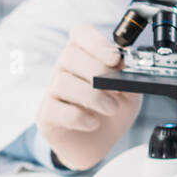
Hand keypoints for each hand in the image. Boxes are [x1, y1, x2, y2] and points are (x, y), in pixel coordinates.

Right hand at [35, 24, 141, 170]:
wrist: (99, 143)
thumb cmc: (111, 110)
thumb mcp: (130, 94)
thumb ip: (131, 81)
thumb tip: (130, 73)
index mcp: (86, 55)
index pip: (81, 34)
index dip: (96, 42)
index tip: (115, 58)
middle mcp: (65, 68)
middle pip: (70, 55)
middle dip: (97, 71)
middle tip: (117, 89)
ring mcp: (53, 90)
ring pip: (63, 82)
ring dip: (92, 96)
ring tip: (111, 108)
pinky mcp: (46, 113)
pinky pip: (55, 109)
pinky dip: (78, 116)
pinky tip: (93, 122)